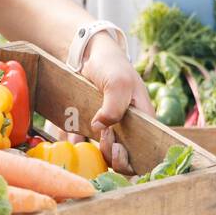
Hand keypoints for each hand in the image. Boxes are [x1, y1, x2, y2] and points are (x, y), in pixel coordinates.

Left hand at [79, 33, 151, 175]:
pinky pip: (83, 144)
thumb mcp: (117, 83)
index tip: (116, 146)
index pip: (145, 152)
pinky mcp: (90, 128)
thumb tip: (100, 127)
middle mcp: (129, 130)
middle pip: (124, 159)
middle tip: (102, 135)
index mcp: (144, 122)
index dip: (132, 158)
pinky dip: (75, 142)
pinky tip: (70, 134)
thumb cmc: (111, 66)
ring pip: (103, 155)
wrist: (88, 54)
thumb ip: (113, 106)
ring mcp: (110, 130)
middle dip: (111, 156)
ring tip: (83, 134)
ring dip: (92, 151)